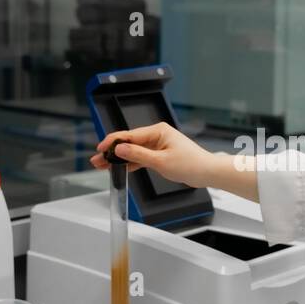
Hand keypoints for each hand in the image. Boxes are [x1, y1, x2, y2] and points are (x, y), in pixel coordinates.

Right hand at [90, 123, 215, 187]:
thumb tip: (120, 149)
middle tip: (97, 160)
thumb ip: (138, 155)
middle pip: (129, 142)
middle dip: (113, 152)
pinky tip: (120, 168)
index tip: (100, 149)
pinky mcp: (161, 154)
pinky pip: (142, 157)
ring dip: (120, 158)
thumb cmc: (191, 164)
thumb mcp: (160, 161)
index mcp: (158, 131)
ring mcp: (159, 144)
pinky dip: (131, 163)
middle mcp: (157, 135)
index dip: (113, 143)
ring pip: (134, 151)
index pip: (129, 135)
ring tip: (104, 165)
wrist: (207, 172)